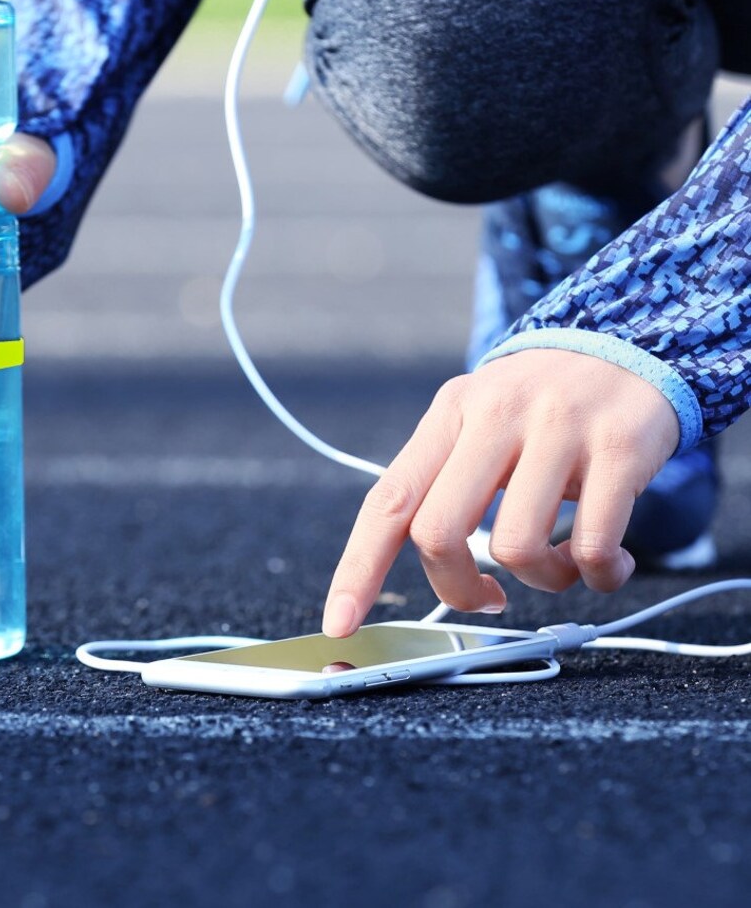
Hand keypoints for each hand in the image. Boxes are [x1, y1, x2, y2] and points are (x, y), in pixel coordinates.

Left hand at [321, 349, 680, 634]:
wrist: (628, 346)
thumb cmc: (540, 404)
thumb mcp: (478, 417)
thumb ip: (443, 479)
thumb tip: (425, 567)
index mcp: (450, 413)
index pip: (388, 500)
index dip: (358, 568)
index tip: (340, 621)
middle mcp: (495, 415)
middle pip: (439, 532)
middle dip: (458, 588)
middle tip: (487, 596)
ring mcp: (557, 429)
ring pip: (516, 546)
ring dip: (540, 581)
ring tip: (561, 565)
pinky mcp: (618, 449)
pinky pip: (593, 546)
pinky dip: (597, 576)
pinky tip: (605, 564)